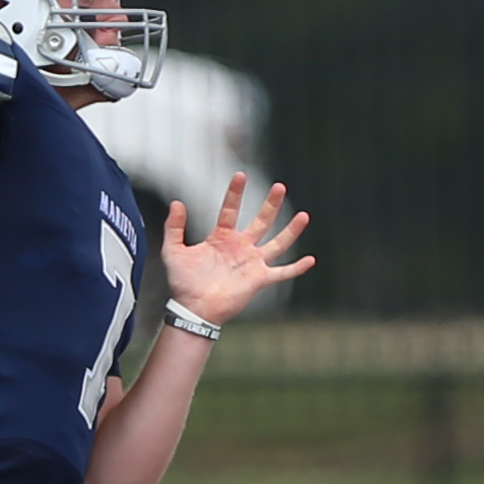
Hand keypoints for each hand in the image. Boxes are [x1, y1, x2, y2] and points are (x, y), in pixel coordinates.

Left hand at [162, 173, 313, 324]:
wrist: (193, 309)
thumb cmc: (183, 283)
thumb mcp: (173, 251)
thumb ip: (174, 227)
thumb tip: (177, 203)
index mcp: (222, 237)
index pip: (231, 209)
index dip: (236, 193)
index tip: (241, 174)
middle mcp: (241, 247)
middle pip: (261, 221)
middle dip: (271, 204)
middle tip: (280, 186)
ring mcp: (252, 262)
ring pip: (277, 243)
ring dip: (291, 230)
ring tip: (304, 215)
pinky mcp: (259, 279)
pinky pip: (282, 272)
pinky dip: (297, 268)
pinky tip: (311, 260)